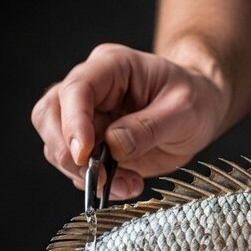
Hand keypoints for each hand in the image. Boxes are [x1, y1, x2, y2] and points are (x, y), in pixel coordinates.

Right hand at [32, 43, 228, 198]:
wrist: (201, 111)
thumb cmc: (195, 99)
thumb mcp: (185, 110)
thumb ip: (150, 126)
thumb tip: (113, 145)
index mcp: (112, 66)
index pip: (76, 89)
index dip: (73, 123)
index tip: (85, 154)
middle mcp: (91, 89)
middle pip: (49, 116)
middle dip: (68, 152)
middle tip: (99, 177)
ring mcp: (87, 117)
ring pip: (56, 145)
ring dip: (84, 173)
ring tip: (127, 184)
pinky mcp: (91, 144)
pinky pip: (77, 167)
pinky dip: (95, 183)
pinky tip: (127, 184)